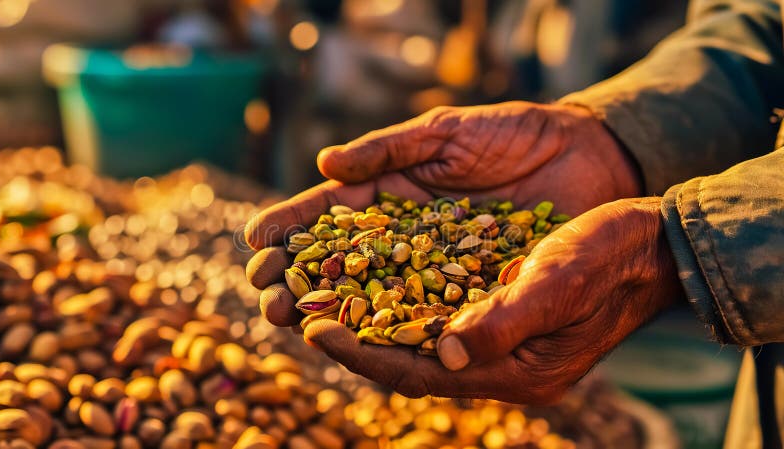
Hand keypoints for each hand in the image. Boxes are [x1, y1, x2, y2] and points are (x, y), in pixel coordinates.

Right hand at [246, 102, 641, 325]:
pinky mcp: (466, 290)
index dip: (291, 228)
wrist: (583, 155)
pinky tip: (356, 339)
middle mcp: (403, 235)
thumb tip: (326, 164)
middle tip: (264, 298)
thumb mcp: (445, 133)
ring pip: (371, 293)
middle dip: (296, 280)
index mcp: (390, 191)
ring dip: (328, 310)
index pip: (330, 213)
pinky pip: (422, 312)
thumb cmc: (512, 134)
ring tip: (291, 322)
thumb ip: (389, 150)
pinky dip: (388, 326)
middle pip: (339, 262)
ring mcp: (432, 267)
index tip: (254, 243)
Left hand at [300, 198, 683, 402]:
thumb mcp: (562, 283)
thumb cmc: (611, 258)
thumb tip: (445, 351)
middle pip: (404, 358)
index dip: (365, 354)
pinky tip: (360, 270)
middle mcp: (494, 358)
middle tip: (292, 313)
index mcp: (514, 369)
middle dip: (347, 337)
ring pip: (409, 332)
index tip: (315, 330)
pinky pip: (429, 306)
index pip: (421, 373)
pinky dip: (391, 293)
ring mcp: (491, 333)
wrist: (646, 243)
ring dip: (361, 315)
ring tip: (310, 291)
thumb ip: (507, 321)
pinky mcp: (491, 304)